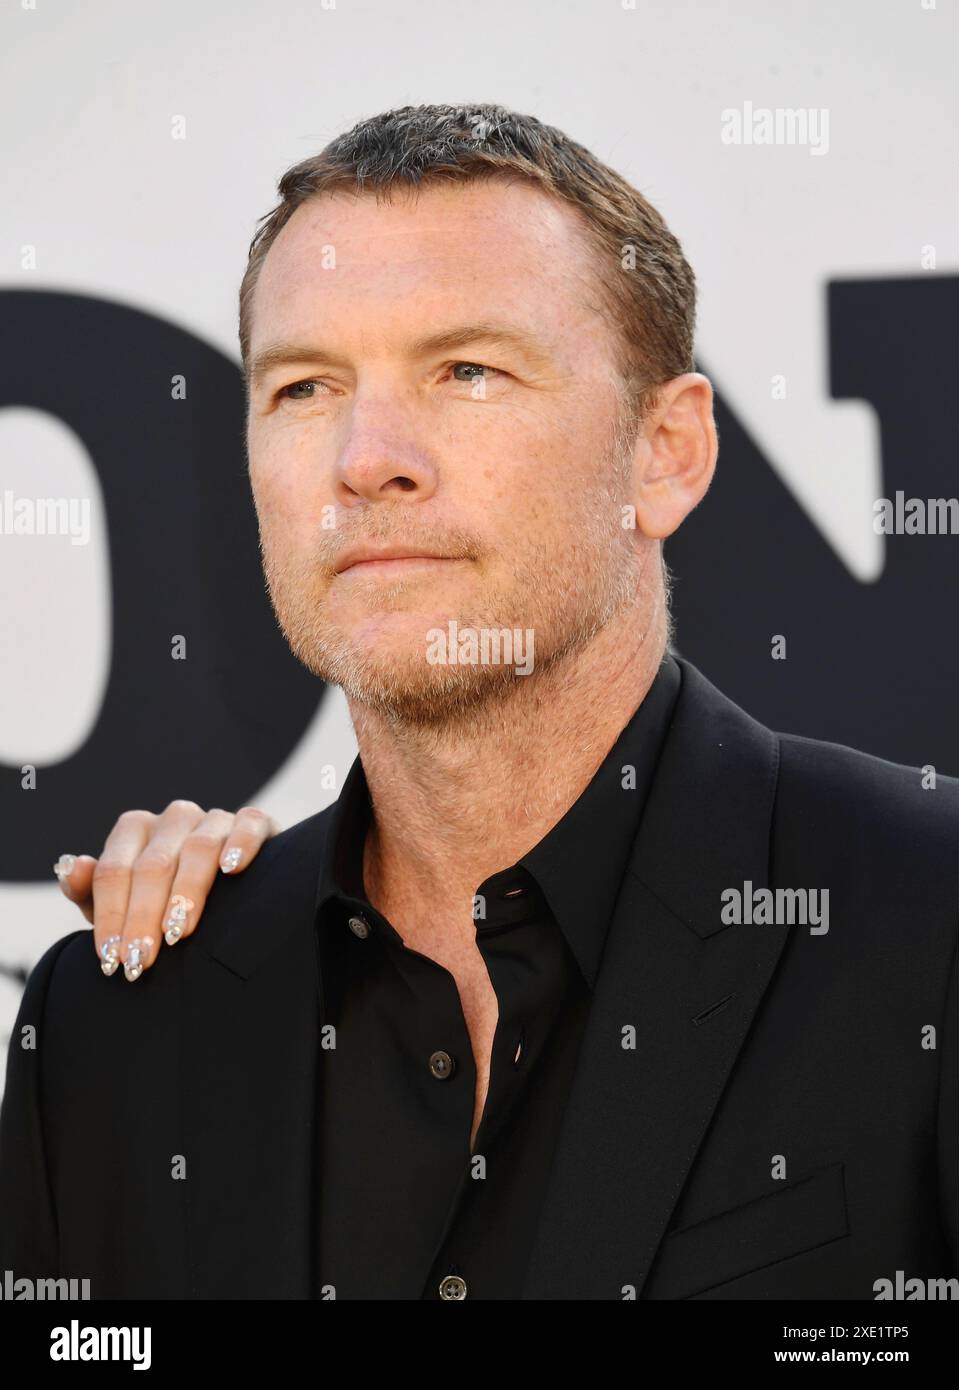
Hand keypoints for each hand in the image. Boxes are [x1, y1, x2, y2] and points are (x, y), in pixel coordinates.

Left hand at [51, 802, 278, 981]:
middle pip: (152, 865)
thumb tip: (70, 867)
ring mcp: (214, 818)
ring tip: (179, 932)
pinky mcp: (256, 821)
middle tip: (141, 959)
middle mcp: (172, 818)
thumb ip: (91, 890)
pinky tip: (232, 869)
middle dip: (144, 916)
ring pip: (198, 848)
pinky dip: (240, 844)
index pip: (113, 871)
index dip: (110, 914)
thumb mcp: (123, 903)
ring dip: (186, 892)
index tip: (112, 958)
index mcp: (133, 830)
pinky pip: (248, 824)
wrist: (233, 894)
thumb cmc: (166, 900)